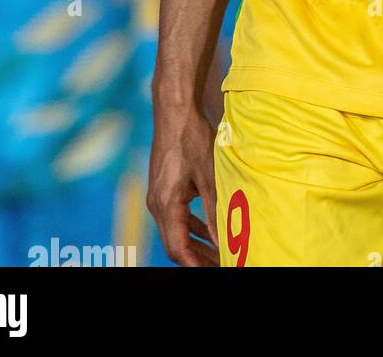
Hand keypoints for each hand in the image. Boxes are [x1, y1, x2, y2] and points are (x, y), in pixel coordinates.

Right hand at [148, 106, 218, 266]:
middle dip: (197, 257)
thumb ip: (216, 210)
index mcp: (166, 205)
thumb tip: (225, 241)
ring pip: (176, 230)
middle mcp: (157, 204)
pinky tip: (210, 228)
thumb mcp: (209, 176)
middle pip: (175, 243)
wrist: (175, 111)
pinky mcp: (163, 187)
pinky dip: (192, 226)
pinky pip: (176, 215)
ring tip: (219, 253)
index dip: (195, 264)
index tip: (216, 270)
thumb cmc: (192, 140)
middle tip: (223, 263)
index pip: (177, 248)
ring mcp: (158, 196)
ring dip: (196, 243)